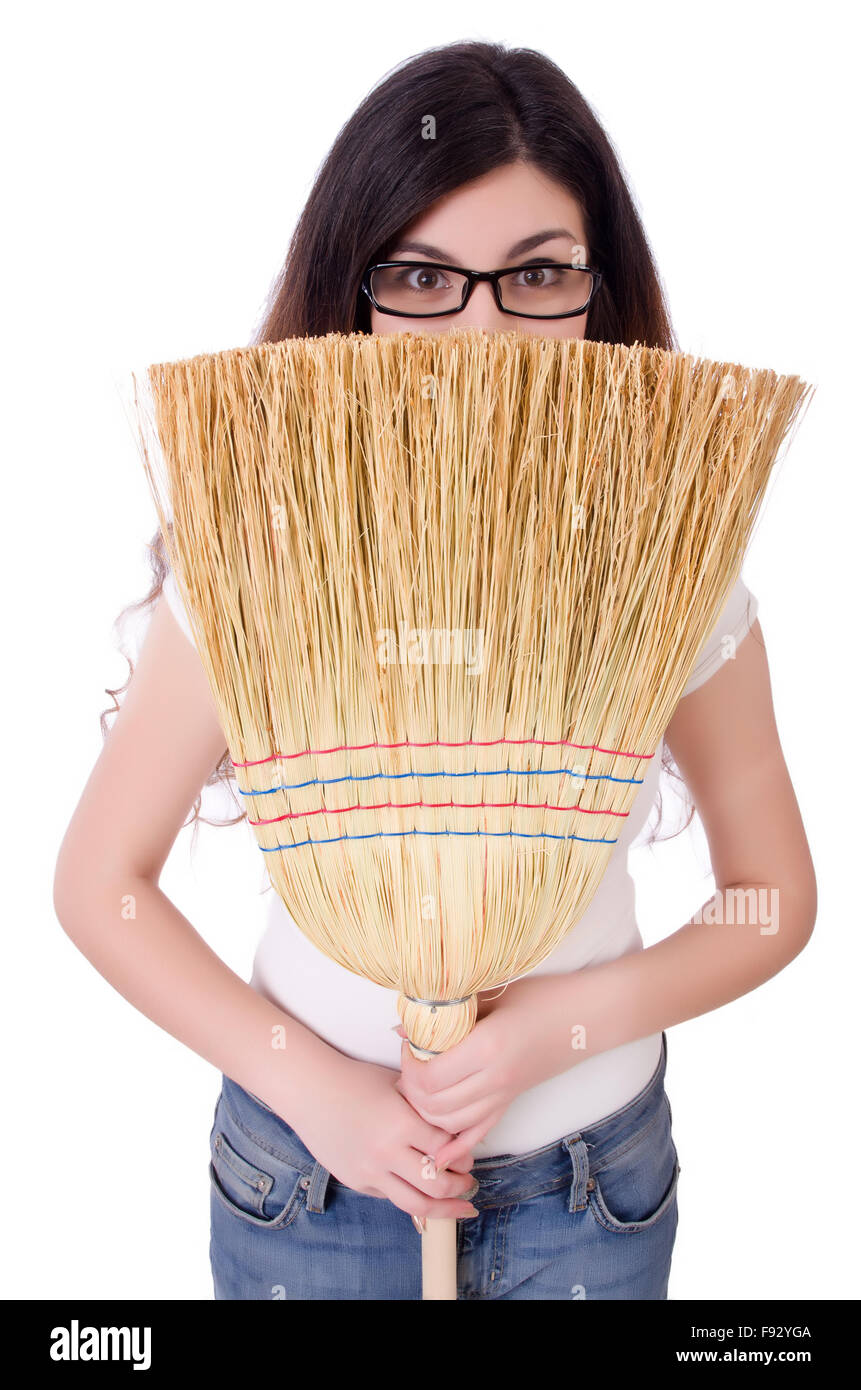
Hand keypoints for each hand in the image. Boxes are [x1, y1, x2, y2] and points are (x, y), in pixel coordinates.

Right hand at [285, 1050, 478, 1222]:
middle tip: (470, 1183)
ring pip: (416, 1204)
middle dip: (461, 1187)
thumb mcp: (397, 1086)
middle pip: (437, 1185)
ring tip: (459, 1206)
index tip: (470, 1156)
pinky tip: (418, 1190)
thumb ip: (424, 1108)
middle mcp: (386, 1152)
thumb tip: (456, 1128)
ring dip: (444, 1207)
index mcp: (401, 1124)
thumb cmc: (354, 1080)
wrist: (310, 1090)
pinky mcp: (356, 1181)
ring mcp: (369, 1171)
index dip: (463, 1155)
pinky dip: (408, 1195)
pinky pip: (390, 1197)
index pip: (446, 1149)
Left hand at [394, 973, 579, 1168]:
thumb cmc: (540, 996)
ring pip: (452, 1124)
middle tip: (408, 1065)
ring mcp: (505, 1095)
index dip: (409, 1065)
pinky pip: (480, 1132)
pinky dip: (456, 1145)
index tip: (408, 1044)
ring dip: (427, 1112)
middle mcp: (495, 1080)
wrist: (585, 1015)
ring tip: (418, 1087)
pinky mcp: (511, 1102)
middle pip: (436, 1105)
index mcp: (487, 1048)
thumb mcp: (491, 997)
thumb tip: (403, 1029)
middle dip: (412, 1089)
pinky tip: (440, 1154)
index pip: (431, 1077)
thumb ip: (447, 1013)